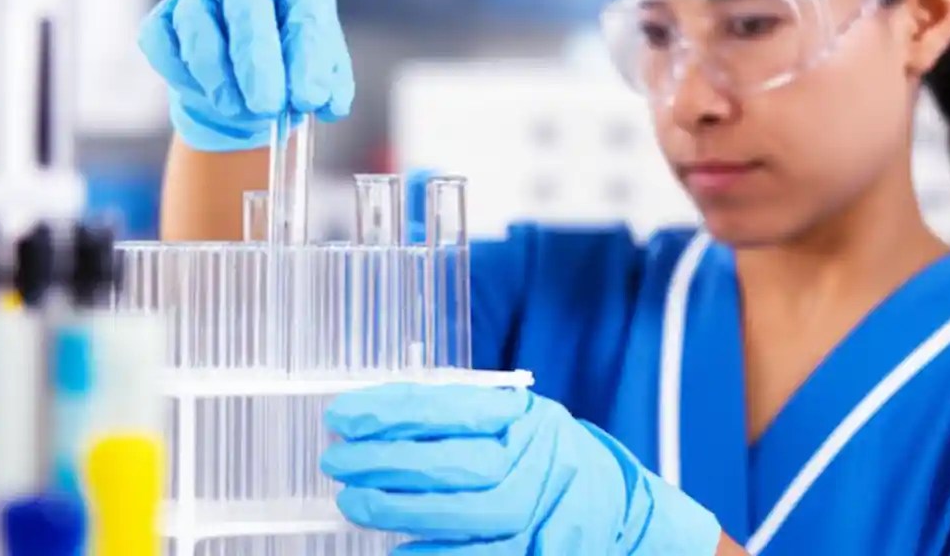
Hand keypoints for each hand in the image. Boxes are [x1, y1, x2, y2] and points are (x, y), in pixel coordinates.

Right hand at [138, 0, 353, 151]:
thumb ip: (329, 86)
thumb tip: (330, 104)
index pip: (305, 6)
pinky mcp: (164, 16)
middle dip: (256, 55)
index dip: (309, 55)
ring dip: (217, 73)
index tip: (309, 100)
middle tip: (267, 106)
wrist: (244, 85)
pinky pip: (161, 41)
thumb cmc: (289, 70)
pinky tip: (206, 97)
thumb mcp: (320, 75)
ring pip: (196, 17)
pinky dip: (182, 74)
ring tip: (238, 111)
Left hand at [321, 383, 721, 554]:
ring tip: (351, 501)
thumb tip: (373, 421)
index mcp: (522, 415)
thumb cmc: (542, 456)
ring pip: (462, 511)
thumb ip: (455, 416)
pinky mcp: (534, 551)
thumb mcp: (511, 420)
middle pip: (451, 461)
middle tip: (335, 462)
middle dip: (383, 461)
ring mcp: (538, 508)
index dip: (388, 411)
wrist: (614, 507)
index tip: (340, 416)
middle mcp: (535, 459)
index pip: (446, 407)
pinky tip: (396, 551)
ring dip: (398, 509)